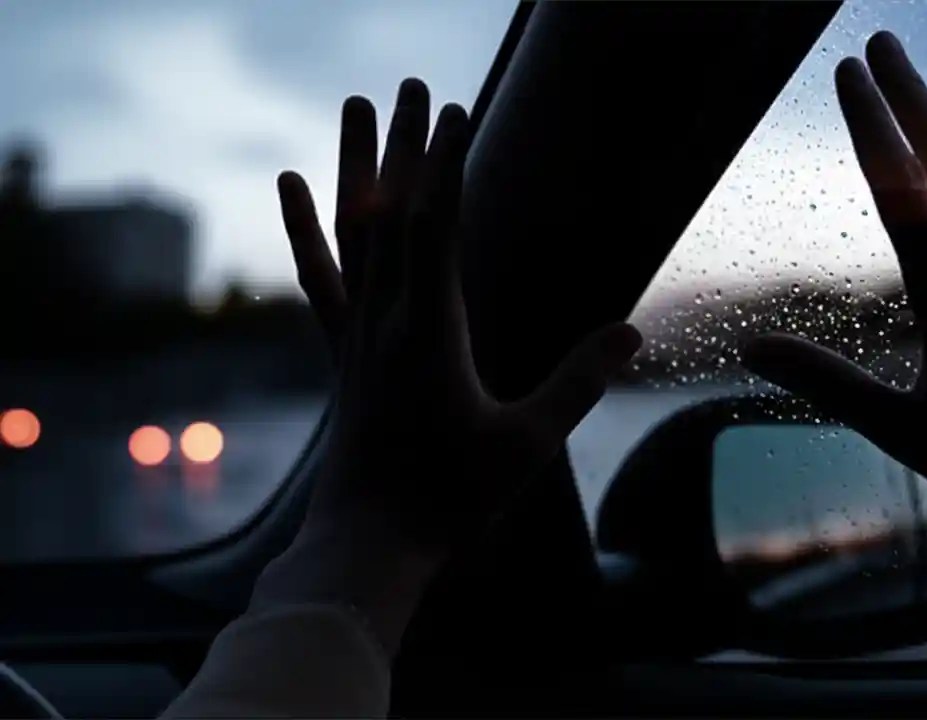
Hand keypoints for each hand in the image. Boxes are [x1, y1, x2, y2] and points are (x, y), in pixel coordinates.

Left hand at [258, 80, 639, 654]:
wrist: (367, 543)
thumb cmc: (450, 500)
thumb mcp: (526, 444)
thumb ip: (577, 382)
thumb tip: (630, 332)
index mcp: (430, 334)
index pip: (436, 228)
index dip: (445, 164)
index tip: (455, 111)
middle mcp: (384, 321)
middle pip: (392, 212)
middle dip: (405, 145)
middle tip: (411, 86)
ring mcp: (357, 333)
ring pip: (353, 232)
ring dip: (358, 165)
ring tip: (356, 106)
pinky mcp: (342, 351)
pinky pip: (321, 275)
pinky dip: (307, 226)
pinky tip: (295, 184)